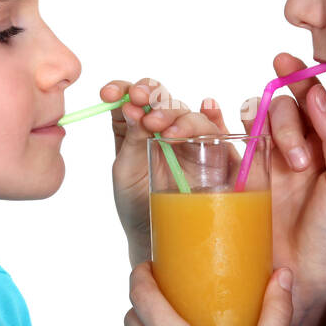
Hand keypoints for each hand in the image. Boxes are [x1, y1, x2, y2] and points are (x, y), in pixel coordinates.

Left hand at [101, 78, 224, 266]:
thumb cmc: (137, 202)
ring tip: (161, 127)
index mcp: (135, 126)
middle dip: (150, 94)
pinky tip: (208, 106)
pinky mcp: (211, 150)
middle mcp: (163, 126)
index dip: (121, 89)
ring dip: (174, 113)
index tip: (109, 93)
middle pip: (160, 97)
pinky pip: (216, 128)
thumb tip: (132, 106)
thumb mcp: (126, 170)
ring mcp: (188, 136)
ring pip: (186, 111)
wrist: (156, 236)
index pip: (129, 97)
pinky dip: (214, 115)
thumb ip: (130, 140)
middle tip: (140, 101)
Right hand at [202, 53, 325, 323]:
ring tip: (264, 145)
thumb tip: (317, 94)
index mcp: (325, 148)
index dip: (299, 77)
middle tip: (295, 160)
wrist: (305, 283)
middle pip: (280, 108)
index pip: (311, 102)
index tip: (286, 62)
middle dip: (285, 120)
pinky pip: (225, 146)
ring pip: (252, 121)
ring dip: (254, 118)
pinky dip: (217, 125)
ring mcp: (264, 166)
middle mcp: (294, 151)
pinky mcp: (237, 182)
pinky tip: (212, 115)